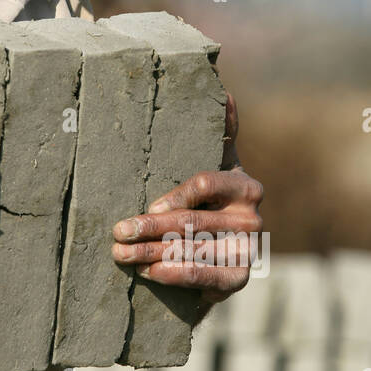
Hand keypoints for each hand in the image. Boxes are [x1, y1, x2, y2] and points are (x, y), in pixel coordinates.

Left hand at [111, 92, 263, 303]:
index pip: (206, 184)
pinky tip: (147, 273)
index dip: (175, 196)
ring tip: (120, 254)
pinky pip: (204, 277)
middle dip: (150, 227)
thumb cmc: (209, 199)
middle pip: (193, 221)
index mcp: (245, 186)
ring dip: (151, 254)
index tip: (147, 205)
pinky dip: (174, 275)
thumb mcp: (213, 164)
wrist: (221, 249)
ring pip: (191, 250)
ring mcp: (246, 250)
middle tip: (118, 232)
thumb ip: (219, 133)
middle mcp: (252, 219)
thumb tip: (222, 91)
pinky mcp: (238, 279)